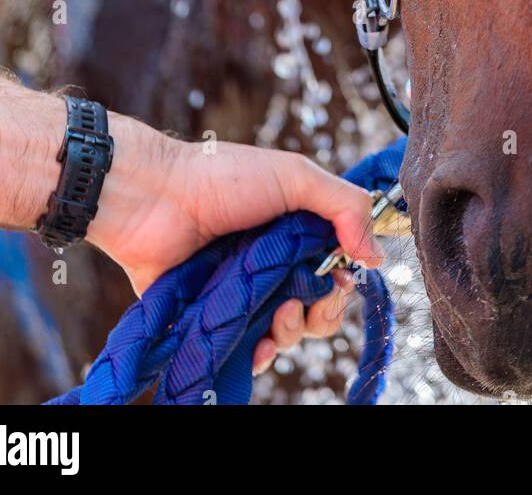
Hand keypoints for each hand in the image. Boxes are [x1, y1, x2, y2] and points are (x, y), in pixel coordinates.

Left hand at [89, 123, 383, 376]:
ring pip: (287, 332)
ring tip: (277, 317)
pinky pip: (246, 352)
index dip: (343, 282)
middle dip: (322, 313)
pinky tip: (259, 347)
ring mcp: (244, 293)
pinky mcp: (214, 318)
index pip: (336, 269)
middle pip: (317, 307)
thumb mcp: (295, 176)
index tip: (338, 281)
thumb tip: (377, 255)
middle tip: (303, 303)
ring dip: (292, 332)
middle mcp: (273, 264)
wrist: (153, 196)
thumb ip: (345, 207)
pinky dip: (261, 355)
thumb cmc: (222, 177)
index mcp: (295, 230)